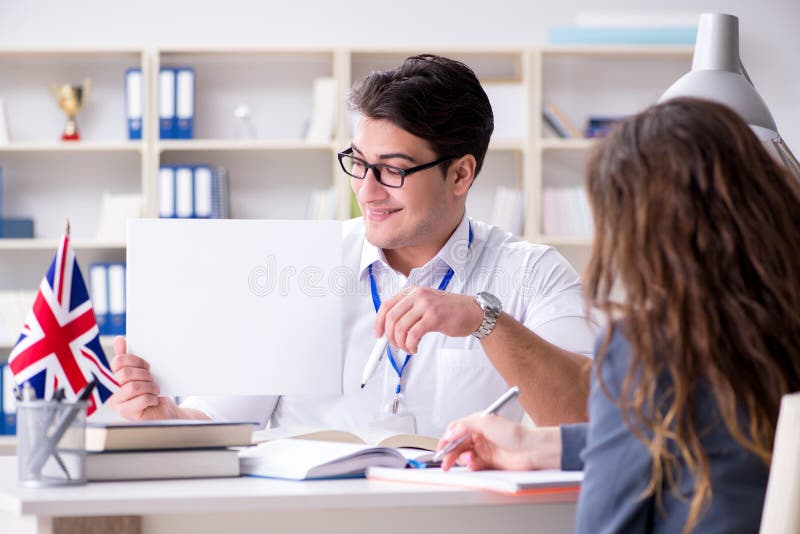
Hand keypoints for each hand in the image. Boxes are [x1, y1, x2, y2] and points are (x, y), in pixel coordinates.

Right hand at [107, 336, 184, 420]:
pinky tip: (154, 400)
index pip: (118, 361)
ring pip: (133, 387)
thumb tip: (119, 339)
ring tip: (154, 390)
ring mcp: (117, 403)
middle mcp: (110, 390)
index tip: (147, 366)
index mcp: (112, 376)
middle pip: (125, 374)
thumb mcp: (140, 370)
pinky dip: (152, 398)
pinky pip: (142, 400)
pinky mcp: (127, 413)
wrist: (162, 410)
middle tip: (152, 379)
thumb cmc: (149, 389)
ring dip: (149, 387)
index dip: (136, 361)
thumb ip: (128, 356)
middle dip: (144, 374)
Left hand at [375, 286, 482, 353]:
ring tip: (408, 348)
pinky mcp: (434, 317)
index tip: (379, 336)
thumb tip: (389, 330)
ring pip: (401, 327)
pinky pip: (413, 335)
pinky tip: (415, 348)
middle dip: (390, 336)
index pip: (387, 305)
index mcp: (413, 291)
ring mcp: (426, 305)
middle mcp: (418, 295)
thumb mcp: (426, 305)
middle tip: (395, 346)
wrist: (473, 312)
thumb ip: (409, 313)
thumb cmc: (450, 311)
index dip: (379, 322)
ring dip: (401, 343)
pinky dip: (410, 345)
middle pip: (391, 317)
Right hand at [437, 413, 561, 471]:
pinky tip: (474, 465)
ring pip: (464, 455)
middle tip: (445, 461)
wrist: (531, 450)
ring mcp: (484, 449)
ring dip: (462, 459)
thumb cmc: (514, 433)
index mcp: (477, 423)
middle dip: (450, 453)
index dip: (447, 439)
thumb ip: (464, 426)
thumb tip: (449, 433)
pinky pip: (473, 465)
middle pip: (457, 444)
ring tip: (468, 461)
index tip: (442, 447)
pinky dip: (471, 466)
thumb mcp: (486, 422)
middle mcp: (479, 435)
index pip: (456, 430)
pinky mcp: (488, 462)